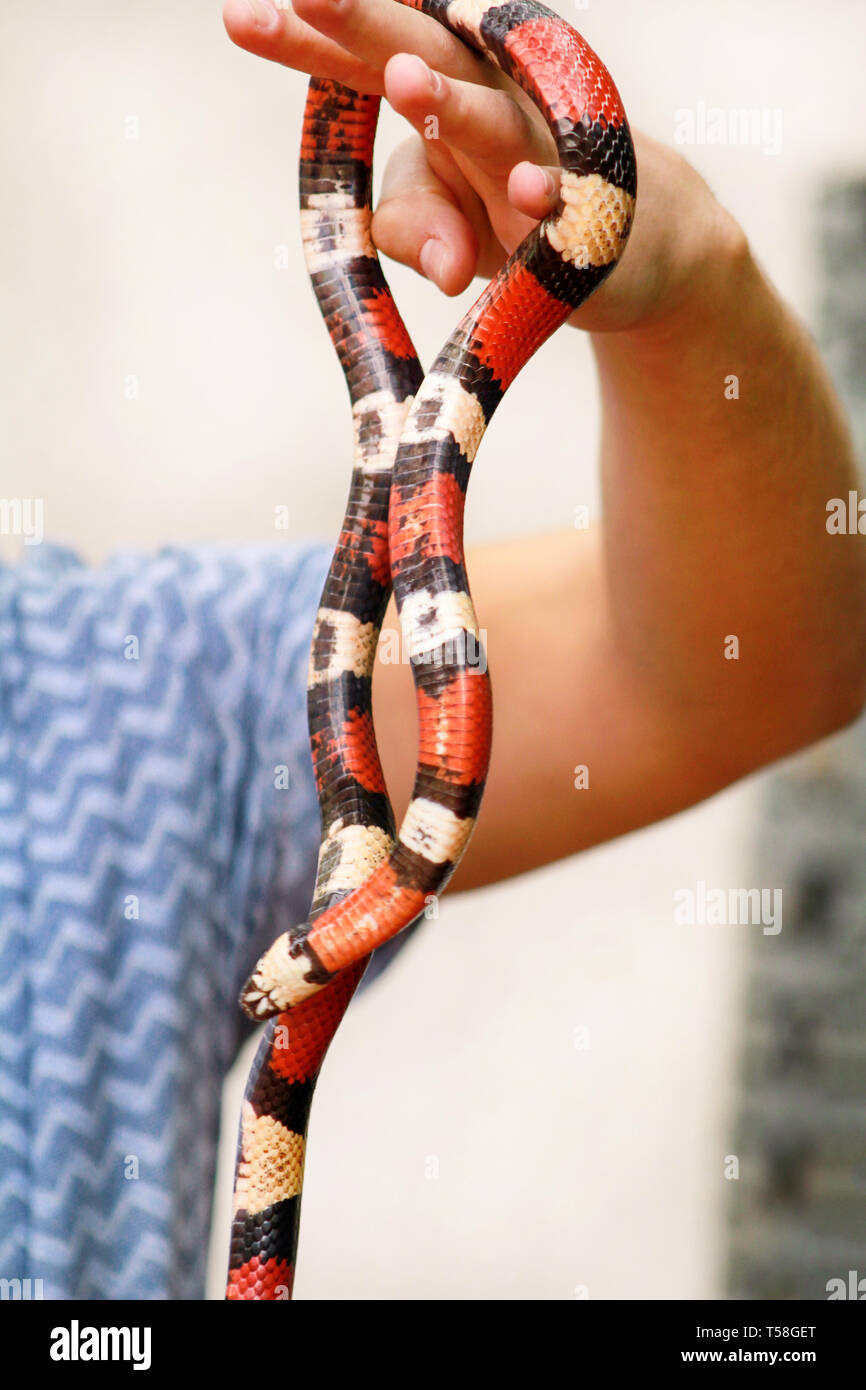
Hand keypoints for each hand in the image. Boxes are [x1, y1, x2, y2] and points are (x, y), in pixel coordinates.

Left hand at [224, 0, 739, 332]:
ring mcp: (546, 149)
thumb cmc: (520, 212)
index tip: (238, 16)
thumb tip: (438, 268)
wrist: (644, 244)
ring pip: (495, 121)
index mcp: (445, 89)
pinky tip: (531, 195)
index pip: (370, 57)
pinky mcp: (592, 207)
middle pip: (425, 53)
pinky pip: (568, 201)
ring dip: (452, 104)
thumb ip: (411, 224)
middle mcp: (494, 99)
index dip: (310, 40)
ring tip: (405, 81)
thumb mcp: (449, 219)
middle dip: (365, 25)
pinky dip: (549, 198)